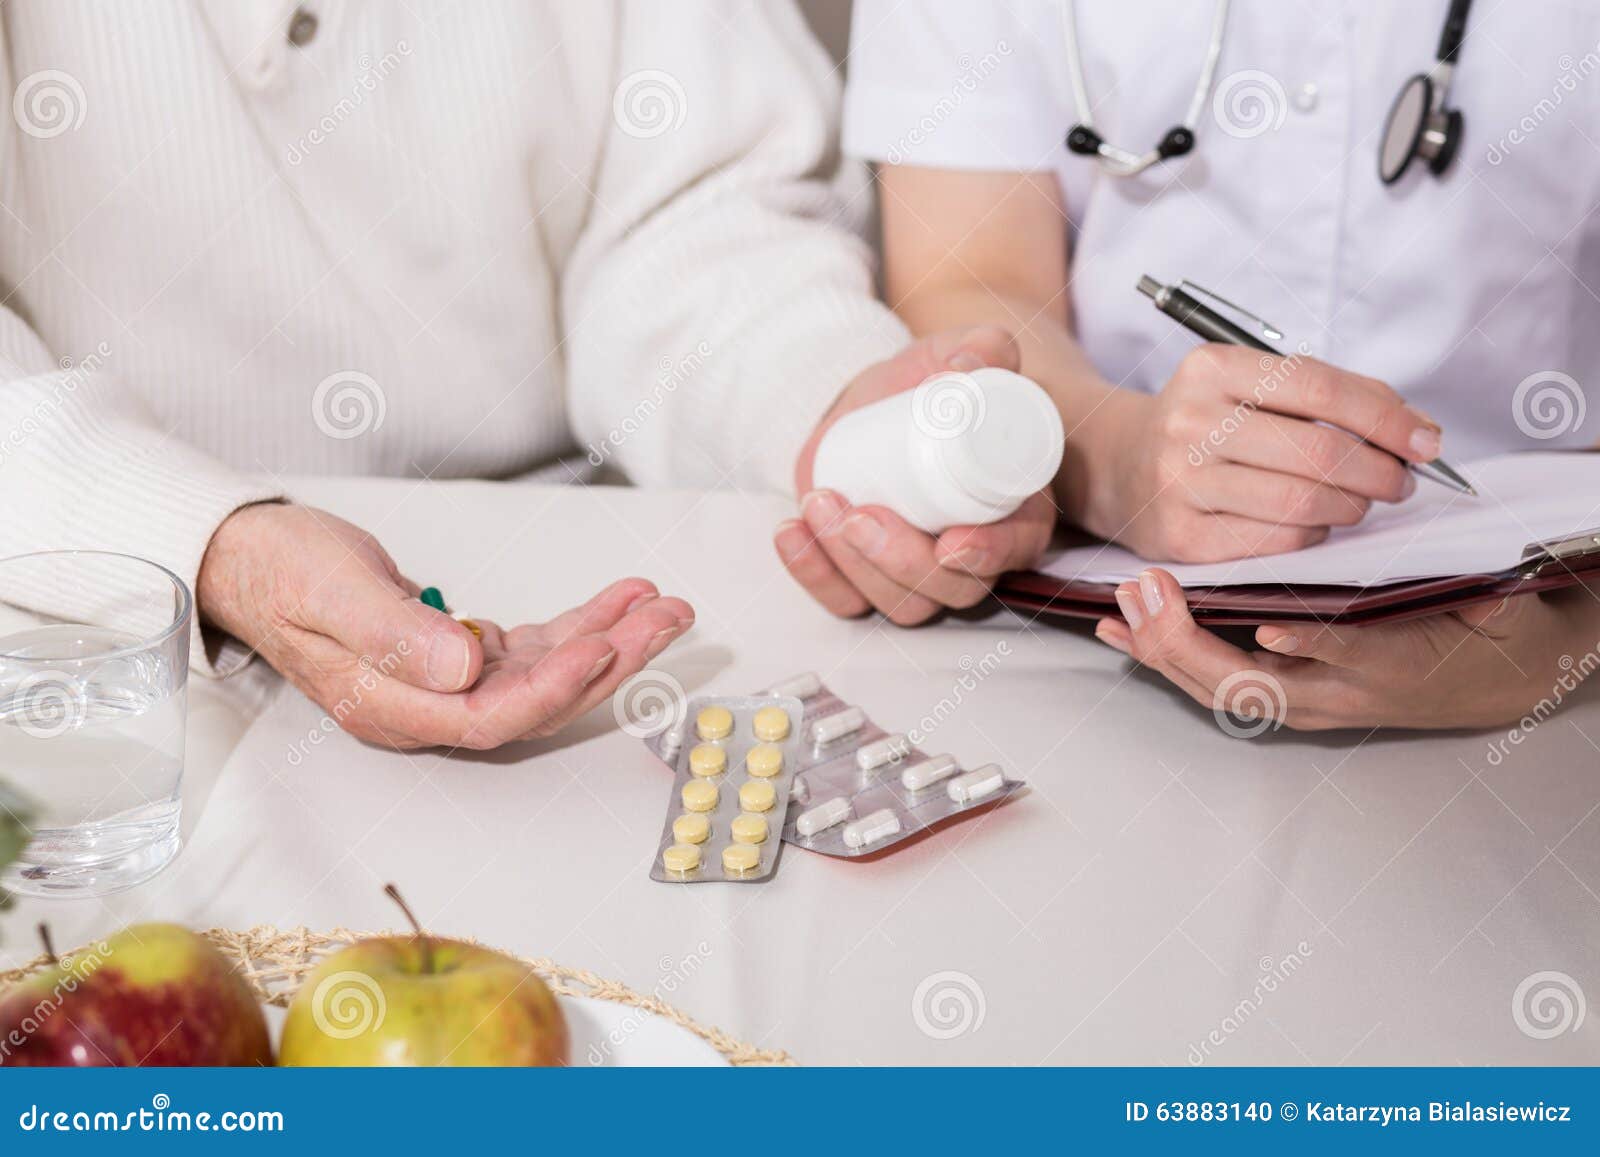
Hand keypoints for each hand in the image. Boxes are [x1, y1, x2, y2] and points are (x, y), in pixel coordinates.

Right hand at [197, 503, 693, 748]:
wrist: (253, 559)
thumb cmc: (283, 571)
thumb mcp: (331, 591)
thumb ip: (394, 635)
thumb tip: (463, 666)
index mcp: (392, 707)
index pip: (490, 717)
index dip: (552, 689)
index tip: (603, 647)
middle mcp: (428, 706)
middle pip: (537, 701)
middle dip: (611, 663)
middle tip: (669, 619)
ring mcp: (448, 684)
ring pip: (546, 674)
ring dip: (611, 642)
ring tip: (665, 605)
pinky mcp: (462, 655)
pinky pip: (534, 649)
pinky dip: (580, 624)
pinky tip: (620, 600)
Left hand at [776, 327, 1056, 624]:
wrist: (869, 398)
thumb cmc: (927, 383)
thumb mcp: (957, 354)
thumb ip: (981, 347)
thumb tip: (966, 365)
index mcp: (1014, 506)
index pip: (1016, 547)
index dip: (989, 555)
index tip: (952, 544)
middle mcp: (972, 552)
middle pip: (952, 590)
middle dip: (901, 562)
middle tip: (860, 514)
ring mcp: (917, 571)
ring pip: (898, 603)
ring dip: (852, 565)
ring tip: (820, 503)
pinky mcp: (866, 576)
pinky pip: (844, 601)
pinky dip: (812, 574)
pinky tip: (790, 533)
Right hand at [1076, 345, 1441, 562]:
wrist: (1115, 464)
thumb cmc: (1205, 421)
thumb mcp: (1249, 384)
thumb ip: (1329, 396)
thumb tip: (1418, 433)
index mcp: (1212, 368)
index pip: (1320, 389)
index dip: (1386, 417)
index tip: (1427, 442)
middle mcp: (1190, 422)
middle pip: (1318, 454)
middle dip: (1378, 472)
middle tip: (1398, 481)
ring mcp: (1180, 482)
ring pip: (1302, 503)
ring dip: (1350, 507)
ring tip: (1356, 501)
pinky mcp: (1180, 536)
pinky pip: (1276, 542)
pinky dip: (1312, 534)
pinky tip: (1312, 522)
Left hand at [1094, 567, 1597, 729]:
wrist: (1494, 680)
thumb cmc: (1486, 635)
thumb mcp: (1492, 612)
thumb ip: (1478, 603)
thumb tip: (1487, 594)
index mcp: (1389, 668)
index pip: (1348, 658)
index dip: (1311, 647)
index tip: (1274, 629)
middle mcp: (1335, 697)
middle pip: (1250, 684)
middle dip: (1190, 642)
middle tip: (1149, 591)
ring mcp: (1304, 702)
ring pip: (1217, 689)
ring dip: (1162, 647)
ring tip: (1121, 603)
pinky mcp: (1283, 695)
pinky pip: (1210, 681)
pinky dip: (1162, 655)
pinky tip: (1121, 631)